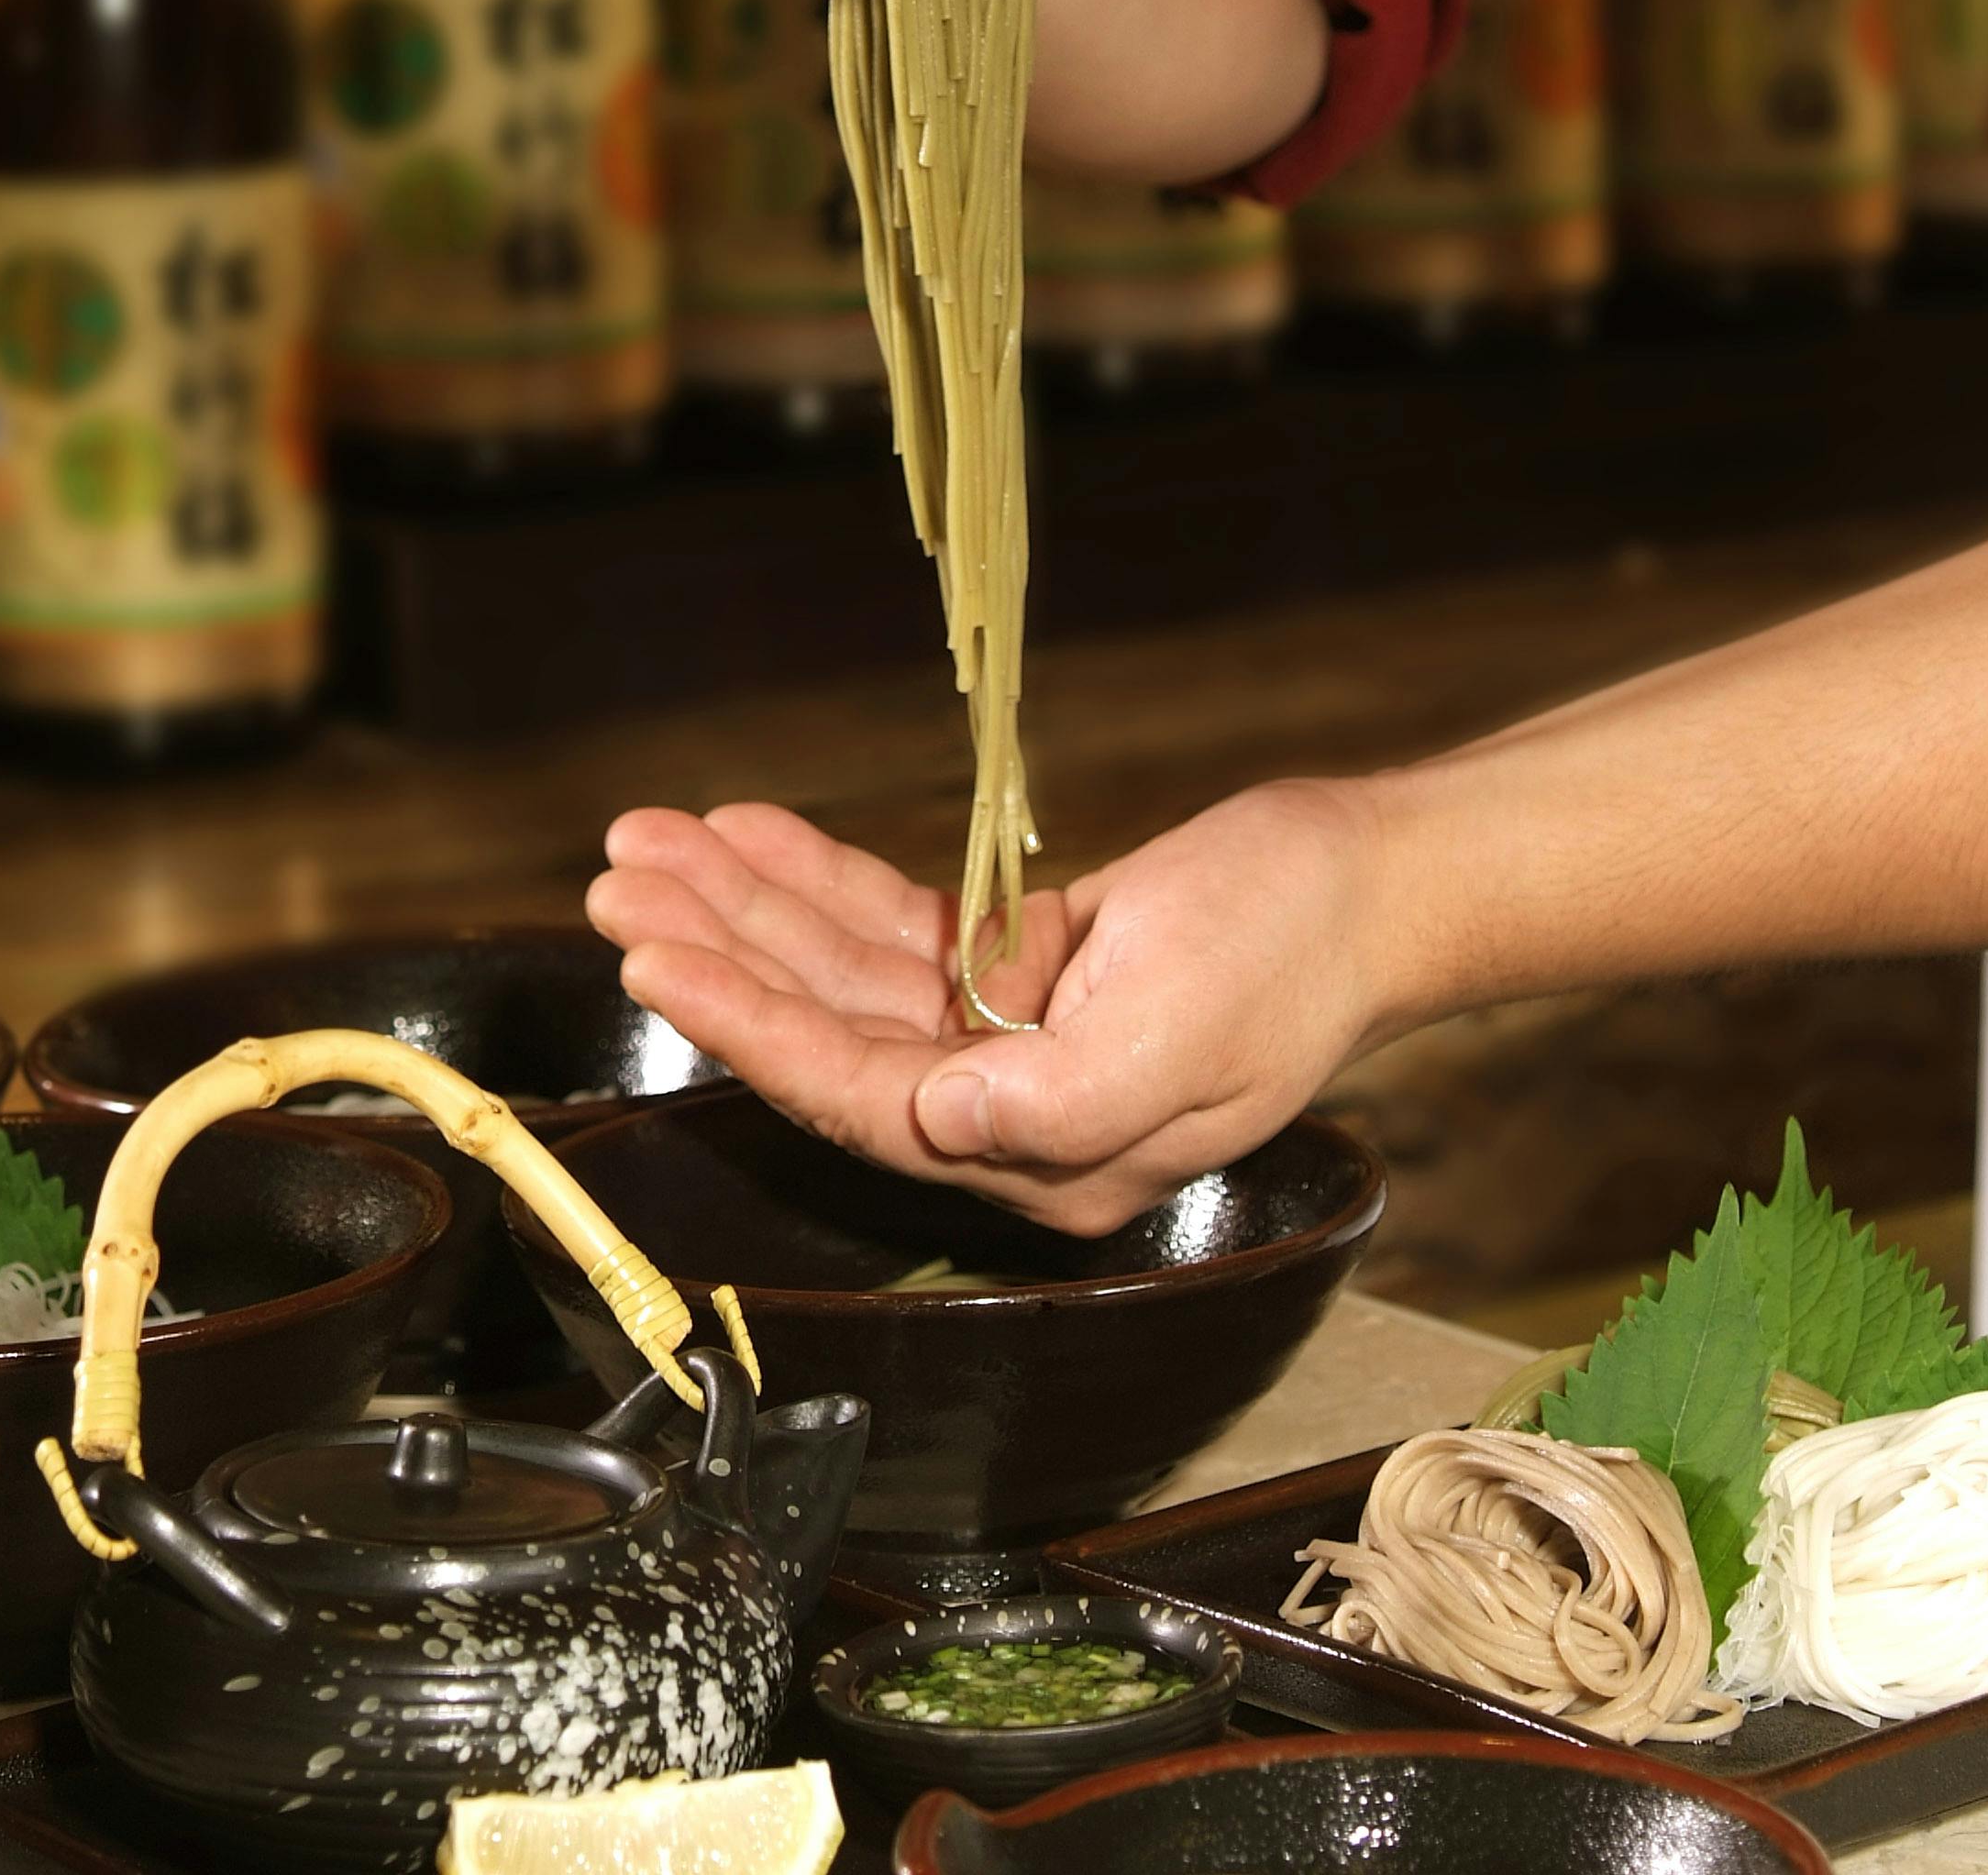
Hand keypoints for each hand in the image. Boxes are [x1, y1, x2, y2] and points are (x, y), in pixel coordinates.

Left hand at [587, 781, 1404, 1234]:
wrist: (1368, 880)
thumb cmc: (1289, 949)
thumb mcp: (1182, 1028)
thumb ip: (1059, 1098)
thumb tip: (939, 1113)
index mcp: (1042, 1155)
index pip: (856, 1096)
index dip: (748, 1024)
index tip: (658, 950)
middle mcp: (1005, 1112)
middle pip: (825, 1033)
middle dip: (718, 952)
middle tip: (619, 876)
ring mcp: (1006, 1041)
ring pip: (841, 975)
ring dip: (746, 905)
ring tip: (652, 840)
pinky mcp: (1016, 970)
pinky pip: (892, 930)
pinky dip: (819, 882)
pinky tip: (752, 832)